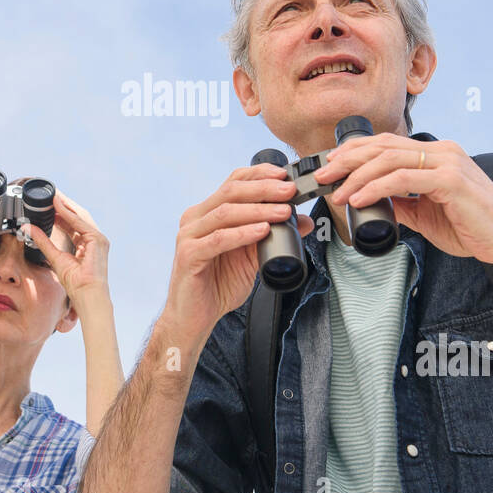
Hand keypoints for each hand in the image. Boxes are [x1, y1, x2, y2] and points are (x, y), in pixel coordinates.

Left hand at [22, 191, 110, 303]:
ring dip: (65, 205)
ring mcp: (98, 239)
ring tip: (53, 196)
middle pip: (77, 216)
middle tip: (50, 194)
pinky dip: (68, 213)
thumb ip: (43, 242)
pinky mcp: (97, 239)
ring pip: (79, 216)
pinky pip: (80, 222)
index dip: (61, 212)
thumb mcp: (55, 258)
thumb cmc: (76, 283)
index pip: (73, 223)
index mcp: (86, 244)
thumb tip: (28, 228)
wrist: (87, 294)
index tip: (49, 203)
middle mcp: (94, 239)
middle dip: (63, 205)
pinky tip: (58, 206)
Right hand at [164, 163, 313, 340]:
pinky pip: (218, 239)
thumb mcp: (252, 257)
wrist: (194, 318)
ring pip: (226, 212)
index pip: (233, 182)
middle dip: (264, 189)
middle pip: (231, 192)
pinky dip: (243, 233)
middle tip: (289, 191)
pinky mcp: (188, 255)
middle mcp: (195, 219)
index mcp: (207, 213)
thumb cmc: (218, 285)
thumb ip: (273, 237)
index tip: (284, 175)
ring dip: (258, 210)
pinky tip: (262, 231)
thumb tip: (303, 222)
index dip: (259, 174)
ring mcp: (188, 235)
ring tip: (283, 211)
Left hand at [315, 135, 492, 263]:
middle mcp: (442, 151)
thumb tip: (374, 202)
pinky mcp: (450, 180)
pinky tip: (358, 199)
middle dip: (347, 159)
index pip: (388, 143)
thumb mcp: (427, 214)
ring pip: (389, 159)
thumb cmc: (474, 228)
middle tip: (323, 175)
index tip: (331, 164)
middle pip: (383, 145)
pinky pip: (403, 179)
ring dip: (356, 176)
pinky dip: (375, 188)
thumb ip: (403, 203)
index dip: (356, 150)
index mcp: (438, 154)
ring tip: (336, 192)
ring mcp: (448, 162)